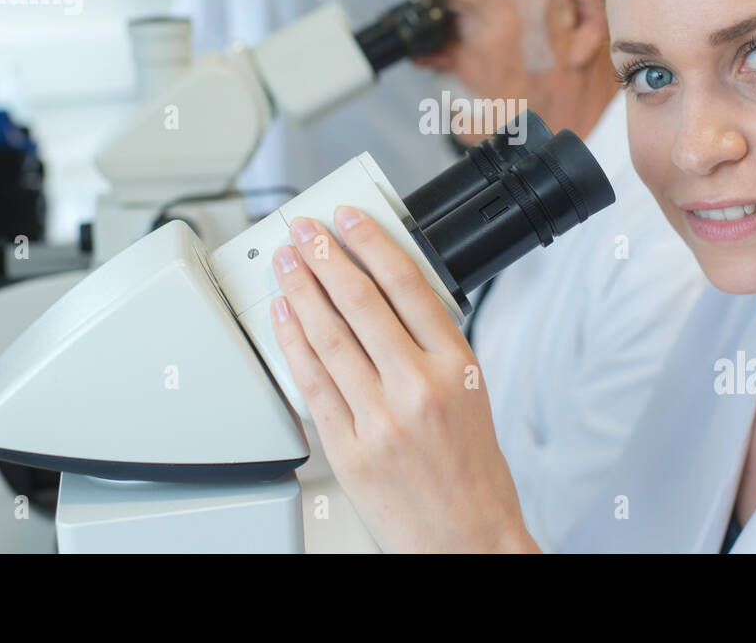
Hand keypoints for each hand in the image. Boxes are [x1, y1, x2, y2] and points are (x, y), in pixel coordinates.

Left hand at [269, 205, 539, 553]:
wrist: (467, 537)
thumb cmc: (472, 468)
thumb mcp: (472, 389)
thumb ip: (432, 341)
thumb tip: (384, 292)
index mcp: (457, 365)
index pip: (407, 284)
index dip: (371, 241)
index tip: (348, 218)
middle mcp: (420, 387)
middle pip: (361, 303)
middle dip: (325, 257)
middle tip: (303, 230)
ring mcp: (381, 419)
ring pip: (329, 337)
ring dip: (301, 291)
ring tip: (285, 263)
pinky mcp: (349, 450)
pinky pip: (313, 384)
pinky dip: (293, 344)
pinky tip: (282, 318)